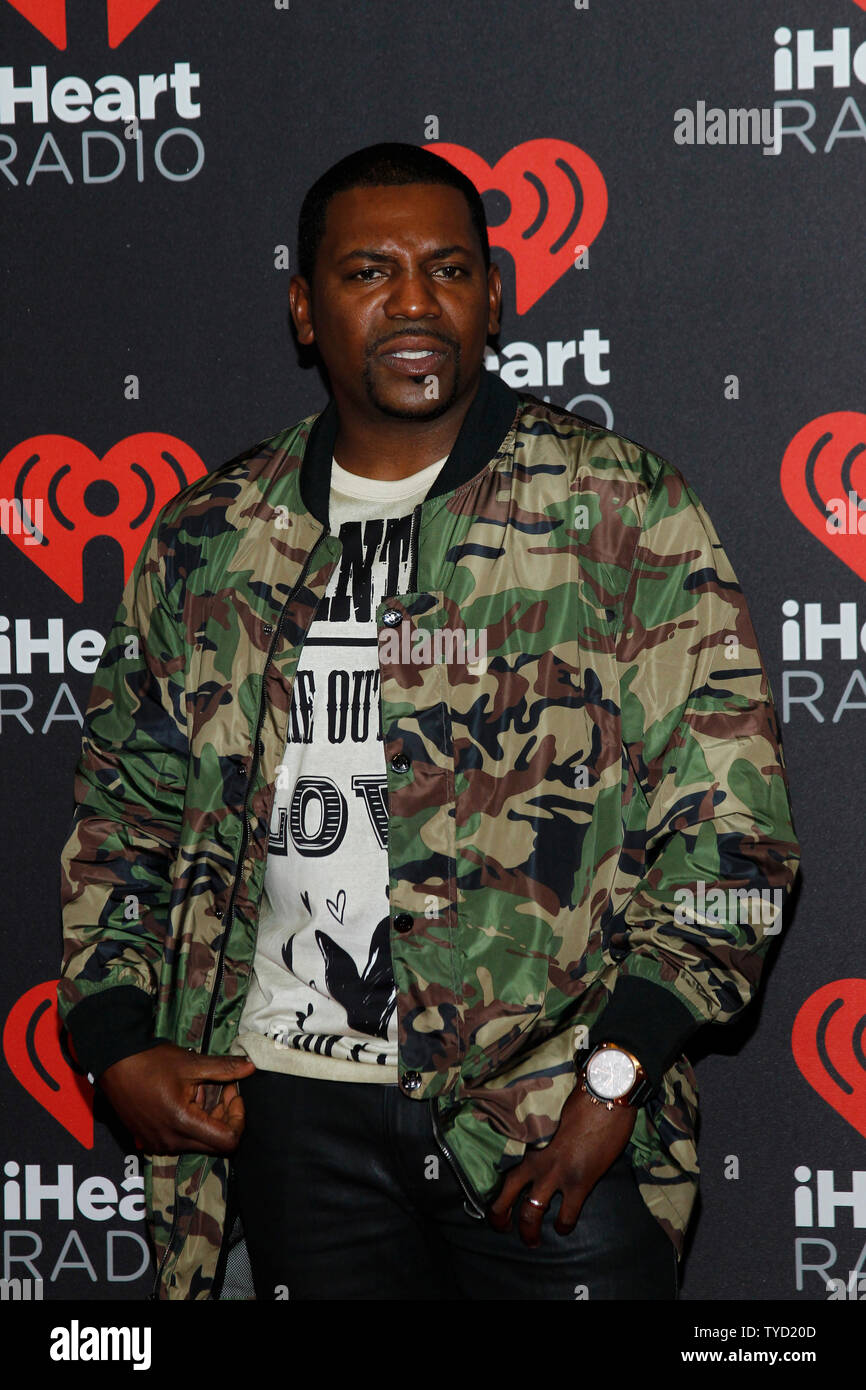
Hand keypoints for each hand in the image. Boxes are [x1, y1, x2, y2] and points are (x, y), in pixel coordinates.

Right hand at [98, 1042, 255, 1154]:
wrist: (114, 1064)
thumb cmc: (152, 1062)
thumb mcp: (192, 1063)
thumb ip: (224, 1069)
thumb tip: (252, 1067)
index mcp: (183, 1123)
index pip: (227, 1141)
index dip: (238, 1118)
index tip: (233, 1094)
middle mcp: (171, 1142)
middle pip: (215, 1144)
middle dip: (225, 1117)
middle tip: (222, 1089)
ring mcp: (159, 1144)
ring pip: (198, 1142)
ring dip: (207, 1119)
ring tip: (199, 1090)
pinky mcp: (150, 1142)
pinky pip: (181, 1140)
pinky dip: (191, 1123)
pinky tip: (184, 1099)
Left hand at [487, 1084, 635, 1246]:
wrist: (605, 1098)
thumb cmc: (581, 1101)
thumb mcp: (553, 1119)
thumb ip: (543, 1138)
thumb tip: (543, 1147)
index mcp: (528, 1142)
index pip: (504, 1168)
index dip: (496, 1186)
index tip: (494, 1198)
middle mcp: (536, 1161)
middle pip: (506, 1195)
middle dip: (500, 1216)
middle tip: (502, 1227)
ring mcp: (556, 1174)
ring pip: (530, 1211)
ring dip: (528, 1231)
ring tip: (531, 1242)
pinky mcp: (579, 1183)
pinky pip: (567, 1215)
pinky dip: (564, 1226)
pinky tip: (564, 1228)